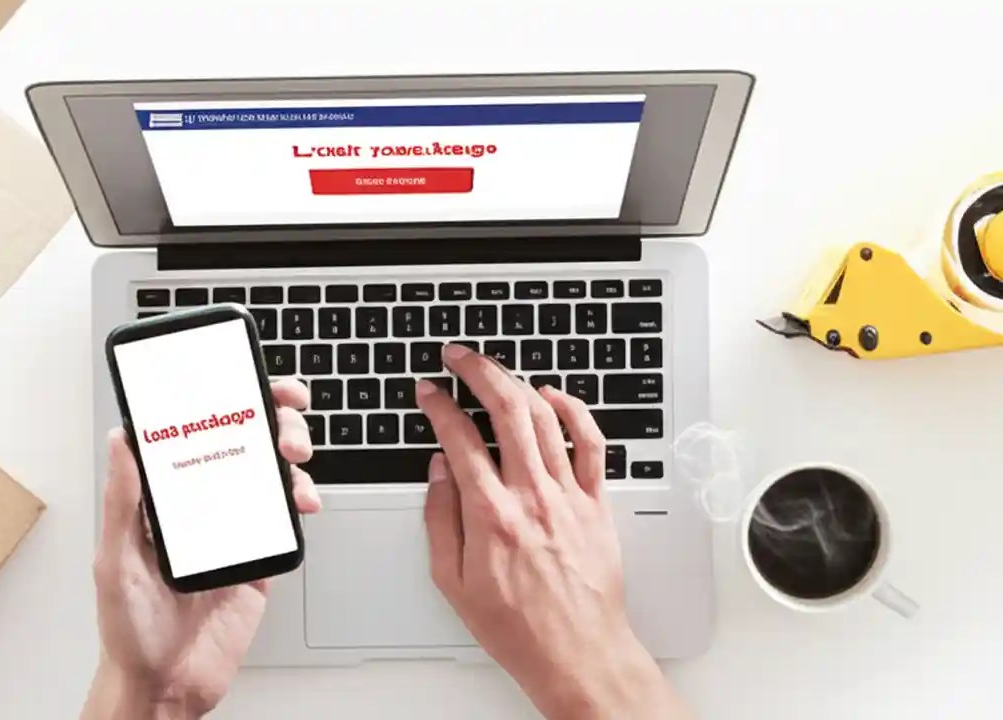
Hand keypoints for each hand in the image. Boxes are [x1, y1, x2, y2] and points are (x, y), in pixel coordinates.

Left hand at [83, 380, 319, 719]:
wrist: (167, 685)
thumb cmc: (129, 629)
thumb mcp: (116, 559)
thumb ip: (123, 499)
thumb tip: (120, 439)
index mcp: (164, 496)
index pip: (194, 431)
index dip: (222, 398)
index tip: (244, 377)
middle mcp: (201, 504)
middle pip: (244, 442)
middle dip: (272, 417)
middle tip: (284, 420)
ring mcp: (233, 528)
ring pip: (272, 473)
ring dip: (291, 458)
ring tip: (295, 464)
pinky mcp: (259, 557)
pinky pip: (285, 519)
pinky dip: (300, 503)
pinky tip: (301, 503)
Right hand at [417, 345, 687, 719]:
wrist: (576, 653)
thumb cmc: (517, 627)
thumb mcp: (453, 582)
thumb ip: (441, 520)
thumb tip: (438, 472)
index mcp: (491, 515)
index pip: (459, 438)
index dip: (439, 405)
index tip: (429, 392)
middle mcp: (532, 497)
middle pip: (506, 410)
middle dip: (478, 371)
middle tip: (459, 357)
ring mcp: (568, 497)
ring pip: (545, 418)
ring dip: (517, 382)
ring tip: (496, 369)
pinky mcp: (596, 504)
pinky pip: (591, 443)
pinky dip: (573, 411)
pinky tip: (554, 397)